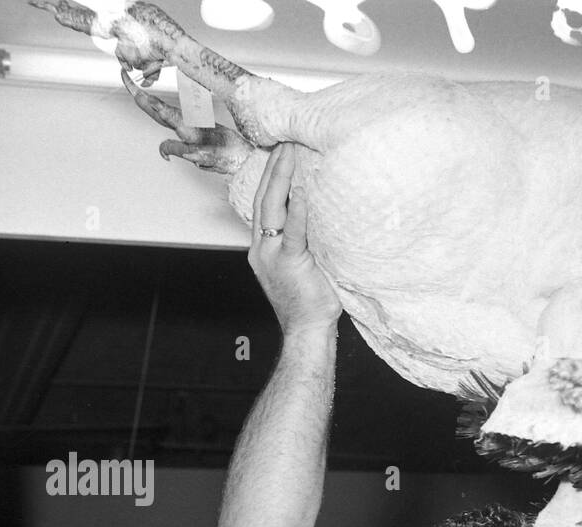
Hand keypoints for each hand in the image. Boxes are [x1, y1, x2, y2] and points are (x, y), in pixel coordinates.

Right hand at [249, 144, 341, 335]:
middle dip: (274, 168)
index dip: (271, 177)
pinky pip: (293, 232)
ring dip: (282, 178)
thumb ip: (304, 240)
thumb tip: (318, 216)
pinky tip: (302, 190)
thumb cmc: (310, 303)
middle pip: (264, 198)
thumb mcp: (304, 264)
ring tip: (290, 153)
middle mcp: (263, 248)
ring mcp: (272, 255)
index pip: (264, 204)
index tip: (280, 153)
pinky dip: (297, 210)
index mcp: (264, 247)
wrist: (308, 331)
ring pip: (272, 208)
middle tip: (285, 141)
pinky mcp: (289, 264)